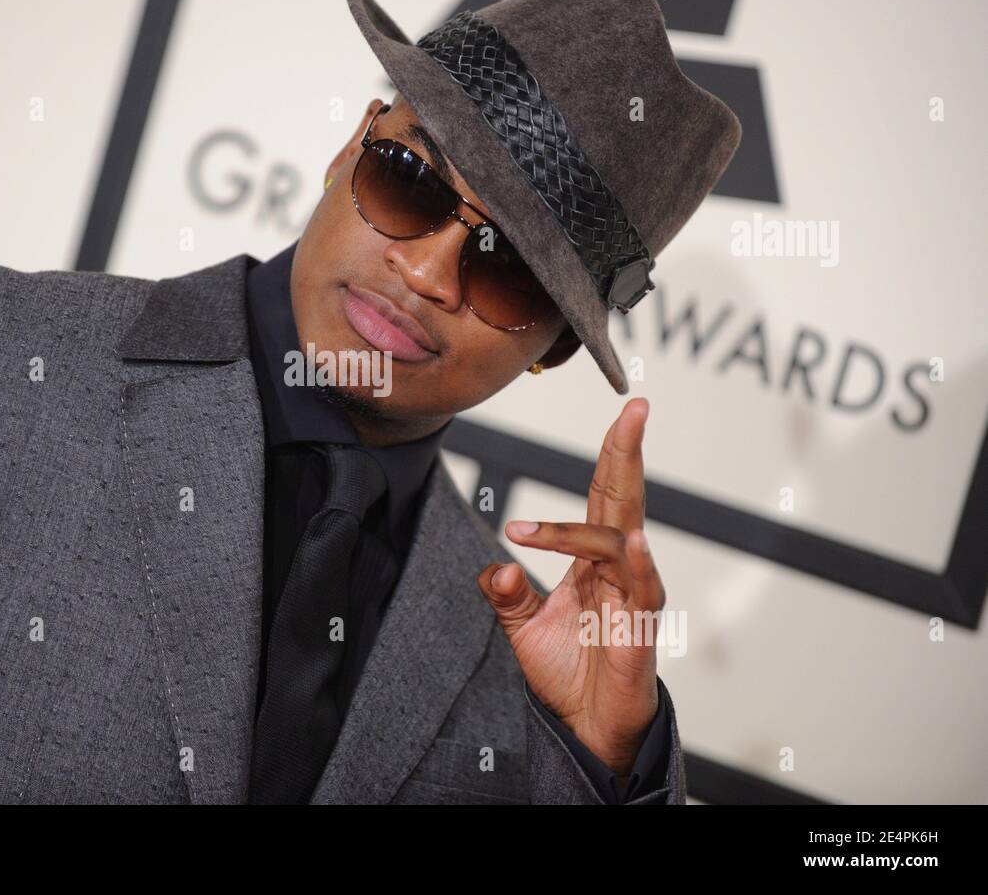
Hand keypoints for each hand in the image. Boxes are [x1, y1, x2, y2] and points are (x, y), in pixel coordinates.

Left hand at [476, 397, 663, 775]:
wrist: (586, 728)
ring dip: (572, 530)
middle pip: (625, 499)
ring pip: (616, 540)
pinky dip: (638, 564)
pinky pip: (642, 587)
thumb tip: (494, 565)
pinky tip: (634, 543)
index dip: (613, 454)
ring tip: (523, 532)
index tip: (622, 413)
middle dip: (628, 452)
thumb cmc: (567, 674)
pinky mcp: (640, 626)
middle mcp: (619, 567)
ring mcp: (634, 593)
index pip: (604, 496)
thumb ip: (503, 593)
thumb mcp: (520, 627)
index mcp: (594, 560)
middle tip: (635, 408)